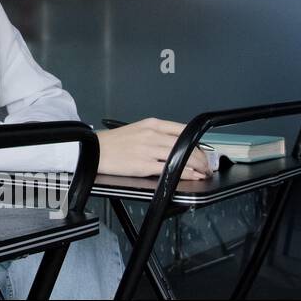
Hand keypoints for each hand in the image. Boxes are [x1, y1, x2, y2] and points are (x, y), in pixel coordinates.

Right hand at [97, 117, 213, 179]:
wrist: (94, 150)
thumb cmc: (113, 143)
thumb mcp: (137, 130)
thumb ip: (157, 135)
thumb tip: (176, 146)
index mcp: (151, 124)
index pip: (182, 130)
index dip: (197, 142)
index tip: (203, 151)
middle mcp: (152, 134)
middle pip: (185, 145)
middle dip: (201, 157)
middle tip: (207, 166)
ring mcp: (148, 149)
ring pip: (181, 156)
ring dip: (197, 166)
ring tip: (203, 173)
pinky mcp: (143, 164)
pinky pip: (170, 169)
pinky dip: (184, 173)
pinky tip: (191, 176)